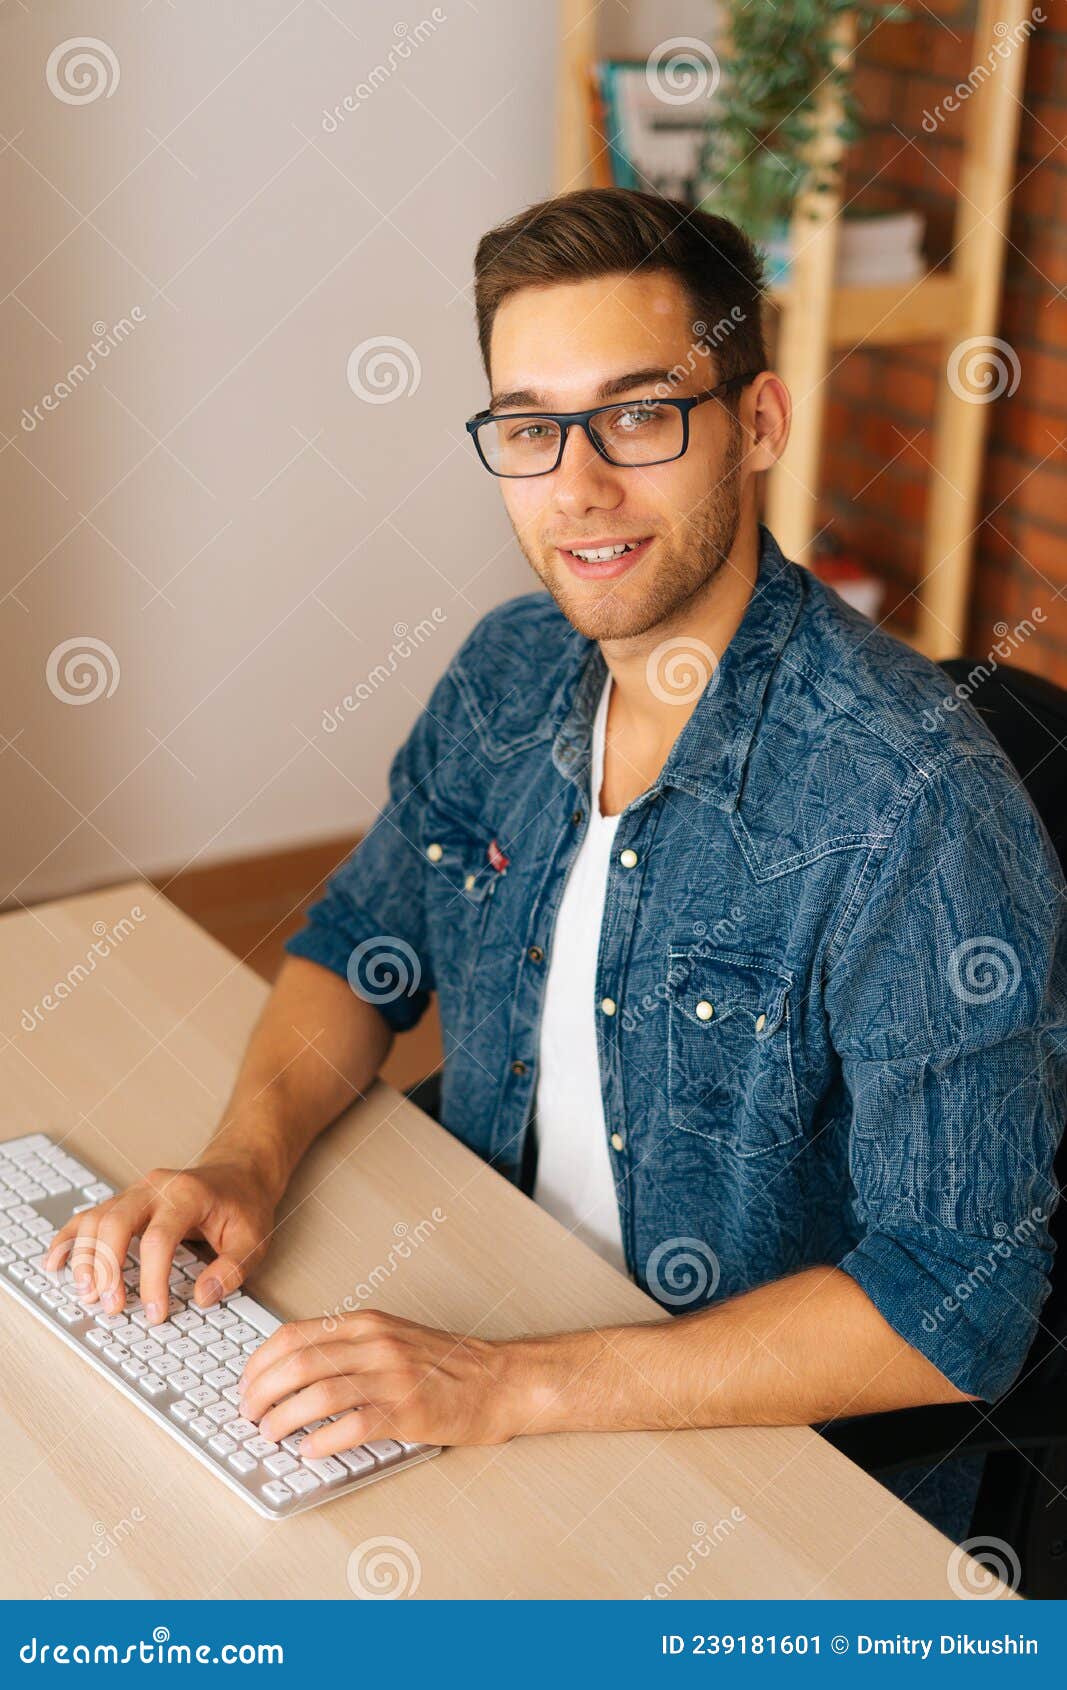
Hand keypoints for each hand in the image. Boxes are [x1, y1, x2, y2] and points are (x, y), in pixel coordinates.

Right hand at [43, 1160, 276, 1322]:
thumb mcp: (253, 1238)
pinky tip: (55, 1262)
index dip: (153, 1281)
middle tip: (111, 1306)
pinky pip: (89, 1215)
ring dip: (87, 1258)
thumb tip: (202, 1297)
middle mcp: (156, 1188)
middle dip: (108, 1267)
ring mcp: (136, 1191)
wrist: (239, 1172)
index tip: (155, 1313)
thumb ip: (232, 1269)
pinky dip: (70, 1239)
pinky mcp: (124, 1200)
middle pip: (116, 1222)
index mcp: (188, 1195)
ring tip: (88, 1295)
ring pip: (97, 1218)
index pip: (159, 1239)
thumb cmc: (243, 1206)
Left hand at [237, 1309, 526, 1457]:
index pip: (294, 1335)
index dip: (259, 1362)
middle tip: (248, 1415)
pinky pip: (355, 1425)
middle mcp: (375, 1344)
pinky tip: (310, 1450)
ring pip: (320, 1393)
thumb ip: (347, 1347)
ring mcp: (392, 1377)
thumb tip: (292, 1372)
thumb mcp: (390, 1338)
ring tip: (271, 1435)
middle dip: (261, 1392)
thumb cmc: (446, 1364)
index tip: (245, 1384)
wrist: (498, 1380)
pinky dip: (324, 1440)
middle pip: (299, 1363)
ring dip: (284, 1419)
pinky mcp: (408, 1411)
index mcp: (366, 1323)